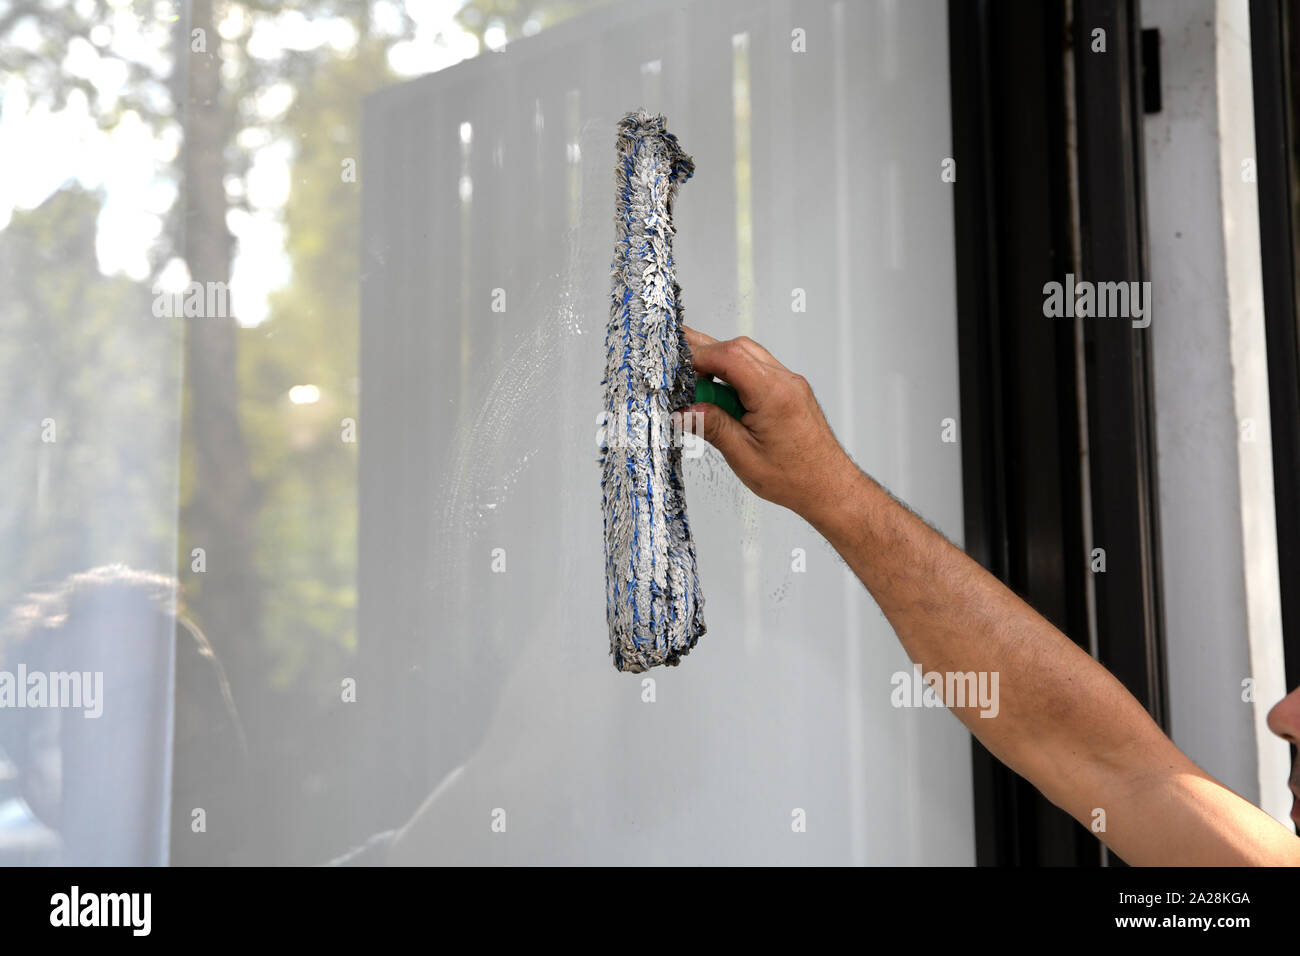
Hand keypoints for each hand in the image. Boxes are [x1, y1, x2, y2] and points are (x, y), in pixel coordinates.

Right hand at [678, 326, 858, 524]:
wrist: (828, 486)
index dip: (698, 356)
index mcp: (774, 395)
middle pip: (737, 348)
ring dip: (720, 366)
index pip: (729, 356)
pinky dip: (735, 376)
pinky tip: (722, 397)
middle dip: (705, 355)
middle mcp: (785, 381)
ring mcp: (790, 383)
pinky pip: (757, 369)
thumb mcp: (743, 456)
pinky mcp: (789, 390)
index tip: (675, 367)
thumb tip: (685, 411)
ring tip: (700, 391)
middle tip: (680, 373)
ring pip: (747, 356)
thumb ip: (712, 427)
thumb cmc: (796, 477)